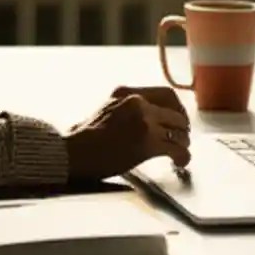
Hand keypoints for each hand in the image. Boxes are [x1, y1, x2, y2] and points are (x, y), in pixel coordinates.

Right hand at [64, 86, 191, 182]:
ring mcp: (142, 120)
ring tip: (182, 151)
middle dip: (183, 126)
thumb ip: (126, 111)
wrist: (71, 153)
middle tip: (183, 138)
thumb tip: (147, 122)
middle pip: (175, 110)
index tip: (179, 120)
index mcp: (125, 92)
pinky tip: (180, 162)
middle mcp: (136, 101)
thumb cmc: (82, 139)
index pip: (165, 93)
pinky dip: (182, 156)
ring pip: (178, 129)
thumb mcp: (105, 111)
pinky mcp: (146, 141)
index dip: (178, 108)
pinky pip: (175, 147)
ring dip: (183, 142)